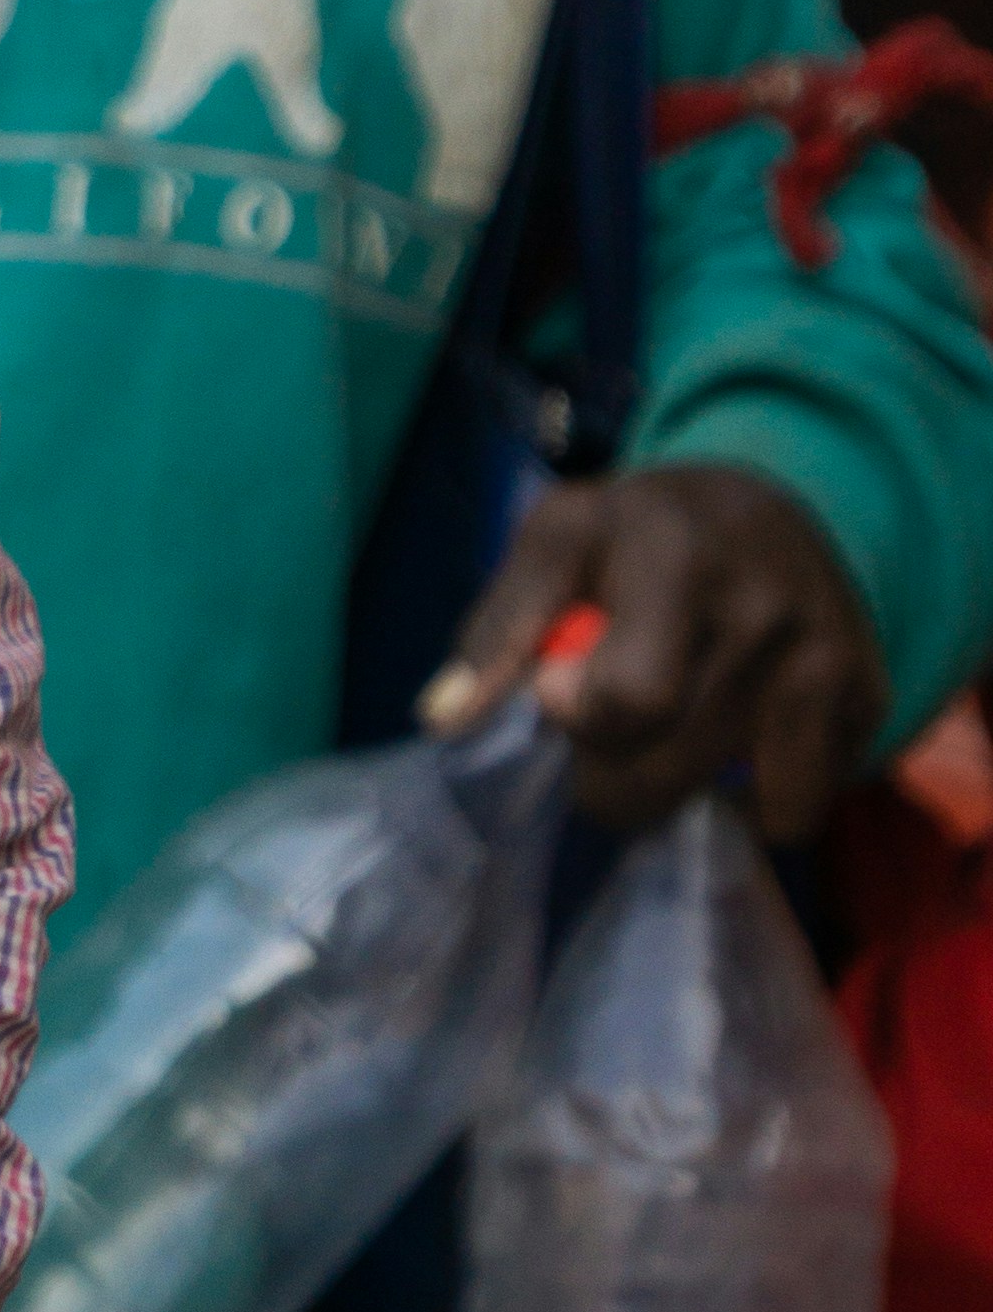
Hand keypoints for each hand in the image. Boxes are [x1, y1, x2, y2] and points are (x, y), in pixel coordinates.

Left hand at [424, 460, 885, 846]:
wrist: (770, 504)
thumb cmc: (638, 530)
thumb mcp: (556, 539)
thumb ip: (499, 628)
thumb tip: (445, 720)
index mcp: (678, 558)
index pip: (629, 699)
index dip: (579, 720)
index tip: (561, 694)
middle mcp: (767, 612)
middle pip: (666, 767)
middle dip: (609, 769)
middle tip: (602, 724)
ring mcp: (828, 662)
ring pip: (734, 801)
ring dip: (681, 788)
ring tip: (667, 730)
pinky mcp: (867, 702)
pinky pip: (798, 807)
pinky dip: (756, 798)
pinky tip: (731, 742)